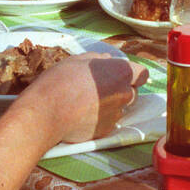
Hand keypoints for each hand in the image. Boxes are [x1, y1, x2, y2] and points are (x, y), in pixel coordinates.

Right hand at [16, 53, 148, 143]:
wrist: (47, 113)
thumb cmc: (60, 81)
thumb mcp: (78, 60)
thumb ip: (99, 59)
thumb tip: (107, 61)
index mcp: (121, 72)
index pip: (142, 74)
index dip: (132, 74)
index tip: (118, 75)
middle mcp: (125, 94)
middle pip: (131, 91)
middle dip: (119, 89)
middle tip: (97, 87)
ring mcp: (116, 114)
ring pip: (118, 107)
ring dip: (108, 104)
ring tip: (85, 102)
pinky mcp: (106, 130)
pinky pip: (107, 121)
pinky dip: (99, 118)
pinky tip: (81, 114)